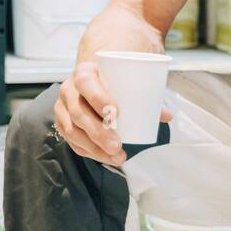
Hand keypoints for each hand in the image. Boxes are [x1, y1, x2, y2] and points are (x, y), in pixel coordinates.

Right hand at [54, 60, 172, 165]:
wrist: (96, 78)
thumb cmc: (114, 78)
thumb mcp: (128, 79)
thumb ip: (148, 94)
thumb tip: (167, 115)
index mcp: (84, 72)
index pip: (85, 82)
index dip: (98, 98)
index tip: (117, 113)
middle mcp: (69, 89)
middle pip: (78, 111)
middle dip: (98, 132)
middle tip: (118, 145)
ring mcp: (63, 108)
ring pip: (73, 130)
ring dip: (94, 147)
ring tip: (117, 156)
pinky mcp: (64, 123)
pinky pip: (72, 141)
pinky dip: (89, 151)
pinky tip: (104, 158)